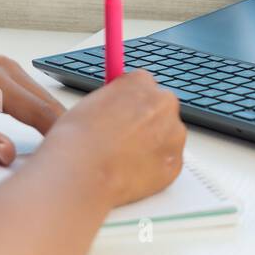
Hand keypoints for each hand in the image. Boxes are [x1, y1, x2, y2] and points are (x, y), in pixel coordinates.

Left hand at [0, 56, 66, 163]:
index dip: (57, 134)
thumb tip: (9, 155)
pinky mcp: (6, 72)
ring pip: (44, 98)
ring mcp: (5, 66)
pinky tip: (48, 132)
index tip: (71, 155)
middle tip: (76, 156)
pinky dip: (43, 114)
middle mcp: (1, 66)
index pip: (37, 111)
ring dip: (54, 121)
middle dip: (60, 128)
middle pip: (46, 102)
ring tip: (65, 148)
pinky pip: (34, 95)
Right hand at [36, 70, 186, 206]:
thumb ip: (111, 100)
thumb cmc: (78, 139)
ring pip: (168, 137)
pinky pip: (168, 163)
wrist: (83, 173)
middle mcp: (163, 103)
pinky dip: (155, 169)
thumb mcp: (89, 103)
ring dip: (152, 145)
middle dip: (146, 122)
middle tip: (124, 138)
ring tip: (122, 159)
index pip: (143, 86)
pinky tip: (131, 173)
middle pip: (161, 109)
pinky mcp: (175, 163)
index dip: (130, 103)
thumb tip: (113, 106)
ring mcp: (174, 134)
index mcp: (140, 82)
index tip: (124, 113)